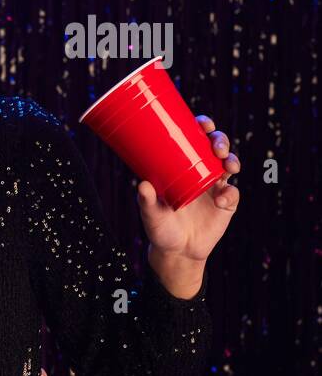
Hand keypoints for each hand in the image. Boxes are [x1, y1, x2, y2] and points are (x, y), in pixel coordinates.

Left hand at [138, 114, 239, 263]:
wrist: (177, 251)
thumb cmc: (160, 227)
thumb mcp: (151, 214)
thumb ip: (146, 201)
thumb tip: (142, 184)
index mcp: (182, 166)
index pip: (194, 139)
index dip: (202, 126)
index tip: (202, 123)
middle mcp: (201, 172)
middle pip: (216, 147)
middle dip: (220, 141)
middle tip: (216, 147)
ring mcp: (215, 187)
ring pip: (229, 164)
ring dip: (232, 160)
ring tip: (227, 166)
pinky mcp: (227, 203)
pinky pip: (233, 193)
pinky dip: (230, 194)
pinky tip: (221, 200)